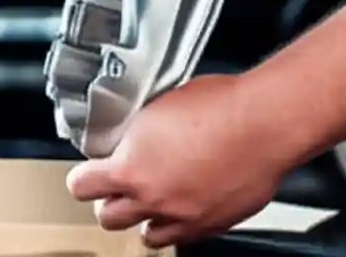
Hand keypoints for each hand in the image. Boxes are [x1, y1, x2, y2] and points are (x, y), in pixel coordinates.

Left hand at [65, 75, 295, 248]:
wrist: (264, 123)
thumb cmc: (217, 107)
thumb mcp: (154, 108)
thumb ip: (134, 133)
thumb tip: (127, 138)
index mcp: (130, 169)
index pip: (81, 187)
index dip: (83, 178)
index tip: (89, 171)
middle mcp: (153, 199)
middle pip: (108, 218)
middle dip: (109, 201)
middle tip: (119, 185)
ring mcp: (184, 217)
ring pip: (147, 236)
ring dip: (143, 218)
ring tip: (151, 198)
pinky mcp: (213, 225)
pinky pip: (184, 237)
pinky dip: (178, 225)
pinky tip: (184, 203)